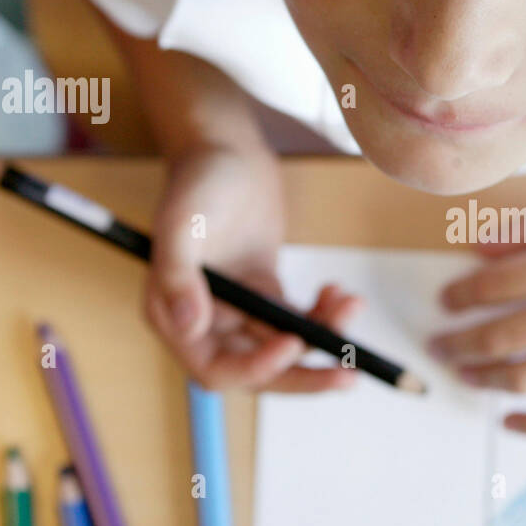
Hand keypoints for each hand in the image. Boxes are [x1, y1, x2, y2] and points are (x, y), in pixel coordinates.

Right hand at [144, 145, 362, 391]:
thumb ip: (180, 276)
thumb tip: (190, 325)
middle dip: (303, 375)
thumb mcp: (183, 224)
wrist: (225, 149)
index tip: (294, 343)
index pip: (217, 369)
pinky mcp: (264, 293)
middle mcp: (204, 322)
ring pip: (283, 346)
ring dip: (322, 336)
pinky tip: (340, 293)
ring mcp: (237, 309)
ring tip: (350, 306)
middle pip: (258, 371)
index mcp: (175, 316)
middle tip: (346, 377)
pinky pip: (296, 320)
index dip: (257, 368)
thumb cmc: (199, 180)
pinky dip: (322, 315)